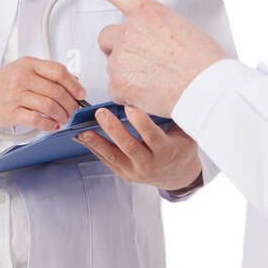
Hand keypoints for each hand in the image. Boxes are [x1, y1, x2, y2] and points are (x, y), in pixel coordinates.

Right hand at [0, 57, 85, 130]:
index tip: (80, 93)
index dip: (74, 84)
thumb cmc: (2, 81)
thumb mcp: (23, 68)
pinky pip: (37, 120)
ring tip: (64, 118)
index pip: (58, 71)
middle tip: (74, 110)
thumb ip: (45, 72)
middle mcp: (23, 78)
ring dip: (62, 115)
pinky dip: (49, 125)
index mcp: (28, 64)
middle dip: (71, 104)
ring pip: (50, 106)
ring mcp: (17, 95)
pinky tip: (52, 125)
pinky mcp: (11, 113)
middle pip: (57, 91)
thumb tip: (73, 81)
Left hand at [75, 106, 201, 189]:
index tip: (129, 105)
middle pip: (128, 146)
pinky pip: (108, 161)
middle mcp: (150, 163)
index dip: (140, 120)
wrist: (179, 175)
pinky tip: (83, 138)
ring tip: (82, 130)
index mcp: (166, 151)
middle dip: (113, 129)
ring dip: (96, 141)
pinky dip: (94, 149)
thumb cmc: (181, 149)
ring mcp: (136, 171)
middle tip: (100, 113)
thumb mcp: (185, 131)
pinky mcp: (125, 174)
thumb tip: (158, 92)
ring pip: (113, 156)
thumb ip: (172, 116)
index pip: (151, 135)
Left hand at [80, 0, 228, 115]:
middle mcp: (130, 31)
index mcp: (148, 13)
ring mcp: (121, 56)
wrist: (206, 86)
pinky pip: (116, 90)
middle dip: (117, 49)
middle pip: (107, 38)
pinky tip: (148, 95)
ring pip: (113, 67)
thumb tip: (156, 40)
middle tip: (138, 62)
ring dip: (126, 74)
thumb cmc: (204, 61)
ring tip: (154, 81)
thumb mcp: (184, 28)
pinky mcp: (118, 82)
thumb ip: (159, 29)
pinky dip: (128, 96)